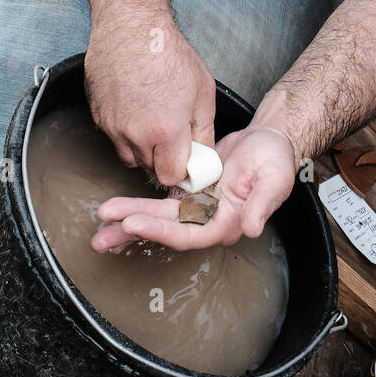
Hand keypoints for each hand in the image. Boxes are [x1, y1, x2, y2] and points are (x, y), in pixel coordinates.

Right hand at [83, 13, 215, 186]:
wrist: (131, 27)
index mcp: (166, 131)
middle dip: (163, 159)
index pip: (171, 176)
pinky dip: (125, 131)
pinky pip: (114, 138)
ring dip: (143, 148)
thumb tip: (205, 156)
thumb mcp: (202, 91)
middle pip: (149, 169)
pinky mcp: (98, 117)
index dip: (181, 171)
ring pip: (130, 156)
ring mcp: (113, 127)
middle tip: (172, 136)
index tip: (186, 162)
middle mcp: (135, 135)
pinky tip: (136, 108)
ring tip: (153, 121)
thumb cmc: (168, 53)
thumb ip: (204, 130)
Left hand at [90, 124, 297, 252]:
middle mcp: (208, 220)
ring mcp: (195, 207)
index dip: (161, 231)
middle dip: (133, 231)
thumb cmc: (275, 160)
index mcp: (228, 222)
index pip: (190, 234)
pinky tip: (115, 211)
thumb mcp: (274, 179)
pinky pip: (158, 204)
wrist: (268, 142)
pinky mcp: (187, 194)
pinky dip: (137, 207)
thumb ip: (263, 204)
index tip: (134, 222)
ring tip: (100, 221)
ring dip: (128, 220)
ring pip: (157, 217)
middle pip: (165, 230)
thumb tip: (252, 229)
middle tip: (102, 234)